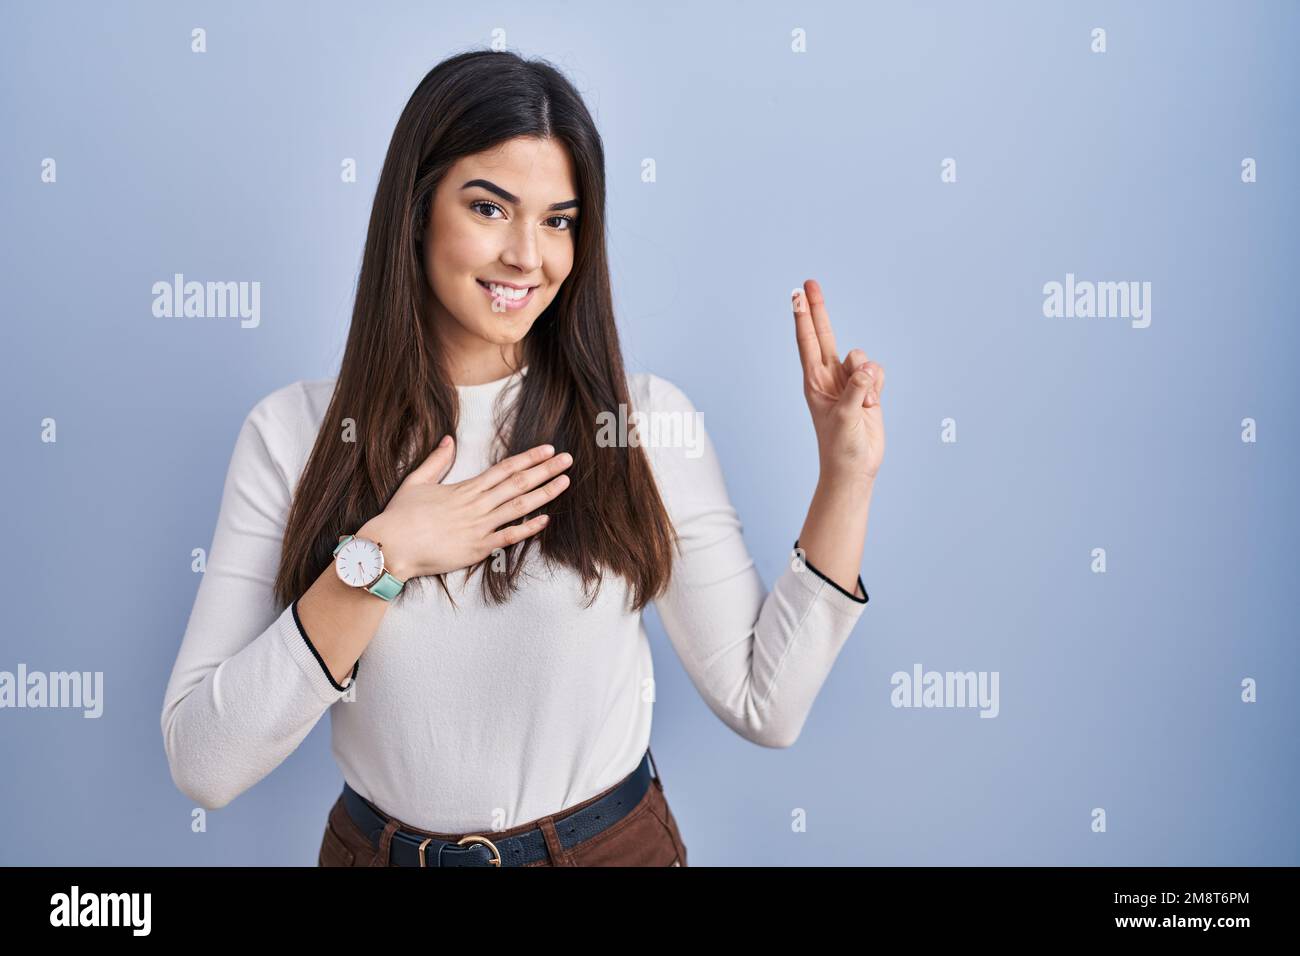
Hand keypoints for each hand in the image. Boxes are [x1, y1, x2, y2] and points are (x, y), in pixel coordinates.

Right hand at [359, 438, 572, 579]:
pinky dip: (527, 529)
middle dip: (545, 470)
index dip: (529, 458)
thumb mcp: (416, 481)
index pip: (504, 469)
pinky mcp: (477, 549)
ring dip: (544, 494)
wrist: (391, 546)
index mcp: (465, 488)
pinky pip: (508, 538)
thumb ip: (436, 461)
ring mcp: (479, 527)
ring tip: (565, 482)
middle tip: (568, 460)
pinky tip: (546, 520)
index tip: (548, 450)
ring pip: (518, 507)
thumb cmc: (400, 516)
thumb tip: (449, 439)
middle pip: (518, 483)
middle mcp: (476, 505)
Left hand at [792, 278, 885, 484]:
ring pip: (861, 357)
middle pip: (824, 335)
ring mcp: (849, 382)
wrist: (855, 467)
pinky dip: (878, 386)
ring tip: (864, 402)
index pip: (808, 342)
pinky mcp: (867, 390)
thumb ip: (856, 389)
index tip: (797, 295)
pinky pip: (877, 372)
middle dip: (818, 308)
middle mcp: (829, 378)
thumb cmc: (840, 447)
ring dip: (867, 377)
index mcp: (814, 382)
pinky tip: (872, 405)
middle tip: (809, 283)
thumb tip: (866, 367)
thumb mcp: (845, 417)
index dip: (804, 317)